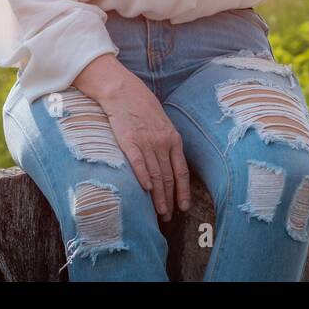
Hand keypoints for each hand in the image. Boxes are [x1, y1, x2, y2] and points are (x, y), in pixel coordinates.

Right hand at [96, 75, 190, 221]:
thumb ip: (167, 143)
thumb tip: (170, 164)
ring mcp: (146, 142)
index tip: (184, 207)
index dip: (183, 191)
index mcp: (173, 139)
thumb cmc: (143, 107)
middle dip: (170, 199)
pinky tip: (147, 190)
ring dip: (158, 196)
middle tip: (169, 217)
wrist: (124, 91)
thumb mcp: (163, 124)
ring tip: (159, 213)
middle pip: (168, 177)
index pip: (181, 170)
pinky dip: (143, 176)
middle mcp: (162, 142)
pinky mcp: (129, 141)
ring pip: (155, 175)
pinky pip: (138, 162)